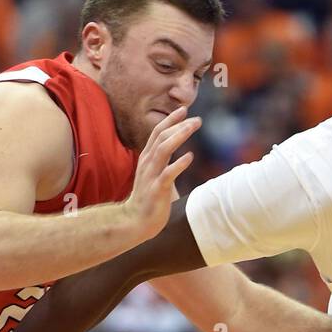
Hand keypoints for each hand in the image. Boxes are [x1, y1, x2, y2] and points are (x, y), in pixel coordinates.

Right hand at [123, 107, 200, 242]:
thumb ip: (164, 163)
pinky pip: (167, 174)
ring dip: (179, 137)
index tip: (184, 110)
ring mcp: (151, 175)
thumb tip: (180, 154)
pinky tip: (190, 157)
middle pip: (162, 137)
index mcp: (147, 158)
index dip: (170, 120)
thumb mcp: (154, 175)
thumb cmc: (148, 199)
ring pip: (163, 150)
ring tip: (192, 128)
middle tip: (196, 119)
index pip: (157, 133)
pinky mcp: (156, 190)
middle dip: (179, 125)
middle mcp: (147, 163)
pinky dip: (178, 164)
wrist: (135, 221)